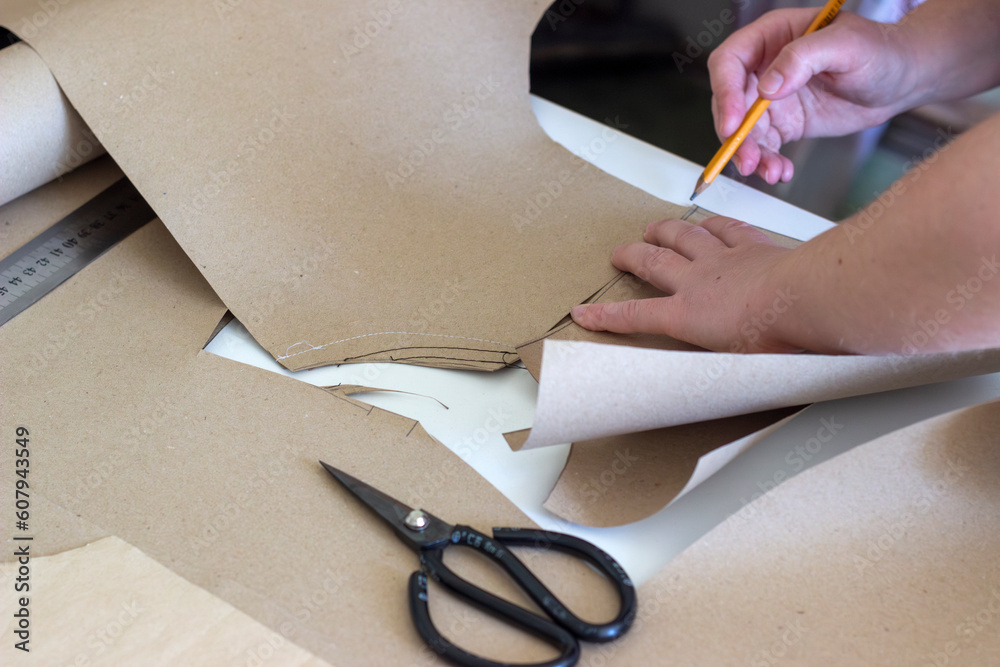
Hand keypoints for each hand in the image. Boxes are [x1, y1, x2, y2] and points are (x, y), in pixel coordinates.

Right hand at [571, 217, 801, 352]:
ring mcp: (724, 258)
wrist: (803, 299)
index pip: (636, 317)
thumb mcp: (735, 367)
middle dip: (630, 258)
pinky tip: (707, 222)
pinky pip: (727, 228)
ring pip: (684, 237)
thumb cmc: (774, 338)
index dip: (606, 315)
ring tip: (651, 227)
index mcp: (688, 315)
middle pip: (653, 263)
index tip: (584, 312)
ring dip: (664, 231)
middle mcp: (698, 281)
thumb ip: (716, 369)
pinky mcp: (751, 246)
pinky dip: (713, 223)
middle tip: (617, 254)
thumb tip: (712, 386)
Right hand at [708, 9, 918, 183]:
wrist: (901, 80)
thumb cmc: (880, 50)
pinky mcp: (784, 123)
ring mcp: (772, 98)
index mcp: (771, 37)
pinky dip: (768, 162)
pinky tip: (781, 171)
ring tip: (769, 172)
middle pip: (730, 101)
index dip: (724, 92)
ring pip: (744, 130)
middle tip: (746, 158)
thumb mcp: (846, 44)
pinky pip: (764, 146)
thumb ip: (803, 58)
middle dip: (734, 134)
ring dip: (750, 154)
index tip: (733, 123)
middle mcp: (764, 67)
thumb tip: (767, 87)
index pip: (729, 62)